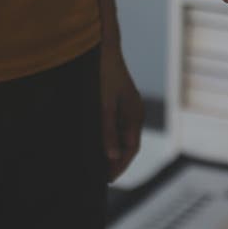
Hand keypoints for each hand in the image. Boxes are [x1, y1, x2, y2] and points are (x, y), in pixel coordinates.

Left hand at [100, 45, 143, 181]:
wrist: (103, 48)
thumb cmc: (103, 74)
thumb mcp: (103, 106)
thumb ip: (107, 131)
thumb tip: (111, 157)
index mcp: (135, 114)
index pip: (131, 148)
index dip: (119, 165)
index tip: (106, 180)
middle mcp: (134, 112)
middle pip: (127, 144)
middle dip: (114, 161)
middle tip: (98, 177)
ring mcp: (126, 107)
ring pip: (119, 135)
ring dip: (109, 149)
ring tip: (93, 163)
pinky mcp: (116, 102)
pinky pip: (114, 125)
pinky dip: (105, 136)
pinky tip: (93, 142)